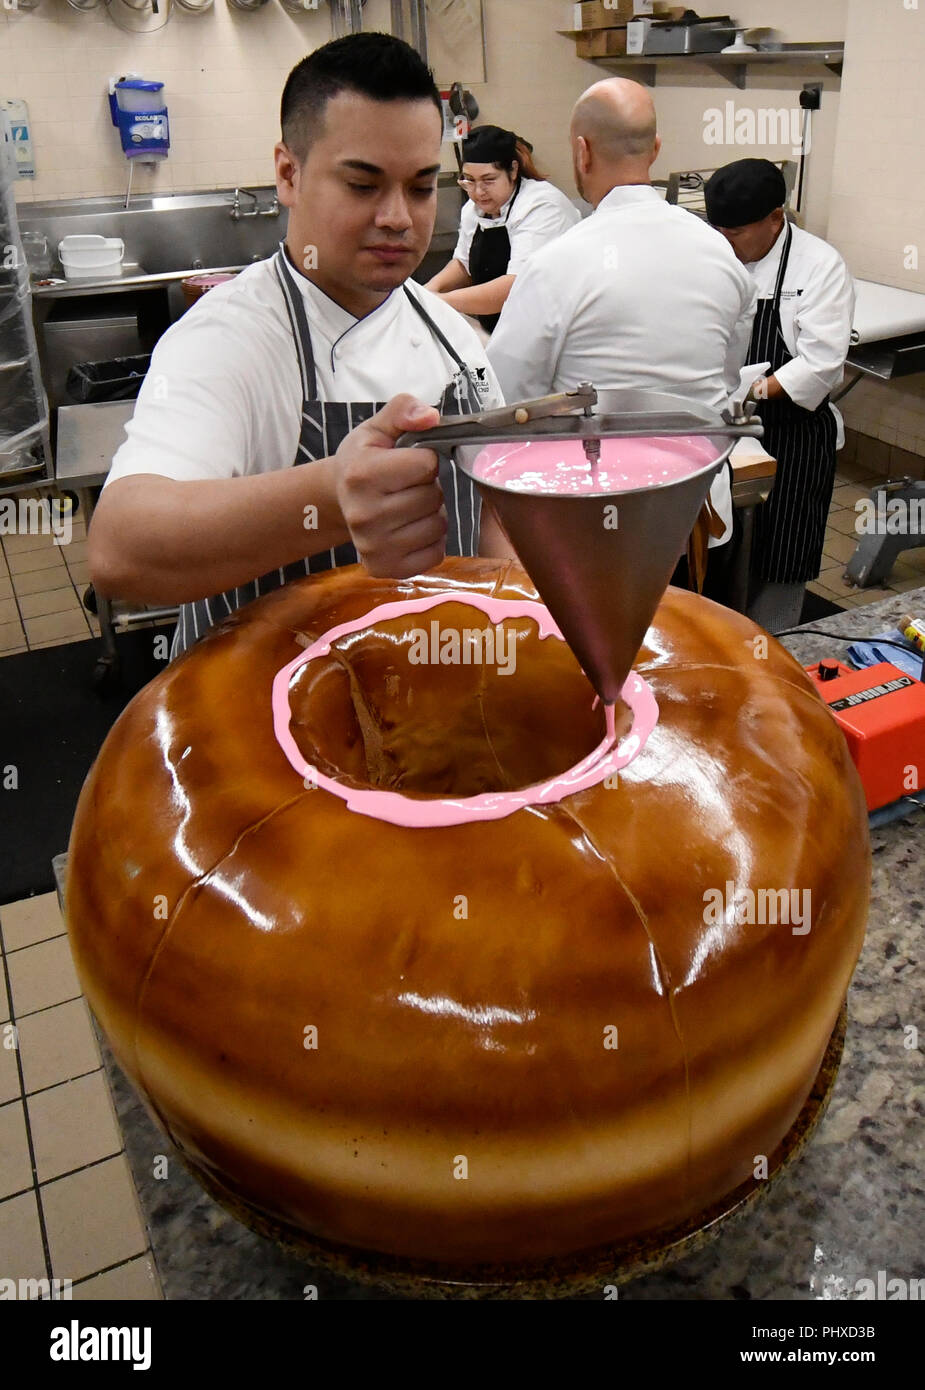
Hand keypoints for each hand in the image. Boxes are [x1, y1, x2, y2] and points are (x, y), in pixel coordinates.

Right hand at [334, 394, 447, 577]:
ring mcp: (374, 546)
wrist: (338, 500)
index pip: (427, 464)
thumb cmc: (362, 462)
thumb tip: (431, 417)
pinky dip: (431, 542)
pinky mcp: (385, 568)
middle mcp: (364, 514)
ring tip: (408, 506)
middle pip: (433, 497)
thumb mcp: (376, 429)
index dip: (424, 460)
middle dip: (428, 488)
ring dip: (431, 514)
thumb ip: (403, 410)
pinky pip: (435, 554)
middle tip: (406, 487)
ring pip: (438, 526)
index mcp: (362, 475)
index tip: (407, 463)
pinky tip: (410, 529)